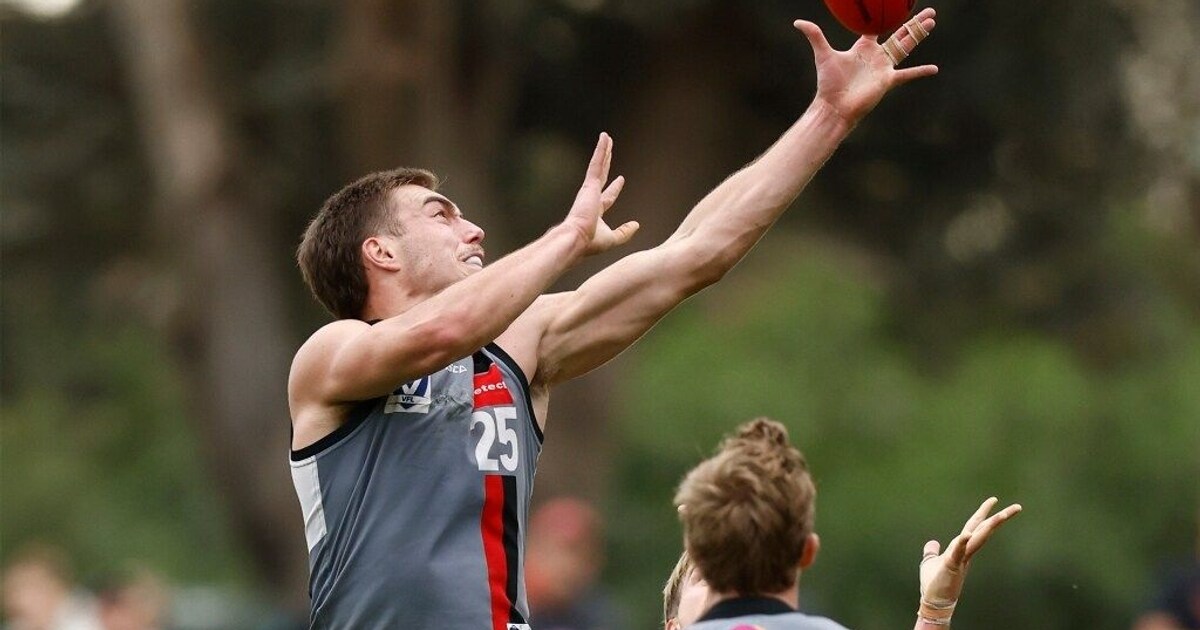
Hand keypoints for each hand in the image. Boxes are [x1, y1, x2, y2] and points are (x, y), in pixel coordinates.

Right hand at [565, 133, 638, 255]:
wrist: (575, 240)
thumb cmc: (590, 243)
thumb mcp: (613, 238)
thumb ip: (624, 232)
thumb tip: (636, 225)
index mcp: (595, 212)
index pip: (607, 197)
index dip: (615, 188)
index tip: (621, 179)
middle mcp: (590, 198)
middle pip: (602, 176)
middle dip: (606, 163)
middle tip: (610, 151)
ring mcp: (589, 190)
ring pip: (598, 165)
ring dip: (603, 151)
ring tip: (607, 137)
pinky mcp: (588, 184)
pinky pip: (596, 163)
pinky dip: (600, 150)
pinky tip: (605, 138)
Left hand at [793, 8, 938, 125]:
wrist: (834, 106)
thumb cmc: (828, 83)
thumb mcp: (823, 55)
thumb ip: (814, 36)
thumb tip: (798, 22)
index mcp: (863, 47)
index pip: (876, 27)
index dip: (884, 16)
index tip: (894, 5)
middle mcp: (876, 56)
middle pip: (899, 34)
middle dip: (913, 23)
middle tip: (929, 10)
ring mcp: (883, 68)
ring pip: (906, 47)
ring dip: (919, 35)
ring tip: (932, 21)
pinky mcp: (887, 80)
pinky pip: (907, 75)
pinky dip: (920, 72)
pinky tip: (934, 69)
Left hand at [919, 497, 1021, 606]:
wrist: (934, 601)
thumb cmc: (934, 583)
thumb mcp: (931, 562)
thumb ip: (932, 551)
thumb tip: (932, 543)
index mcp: (961, 548)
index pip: (974, 526)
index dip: (983, 512)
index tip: (994, 499)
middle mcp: (965, 551)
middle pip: (983, 530)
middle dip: (998, 518)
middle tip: (1016, 507)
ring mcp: (960, 558)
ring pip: (978, 539)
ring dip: (989, 527)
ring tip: (1001, 514)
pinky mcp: (952, 565)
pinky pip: (958, 552)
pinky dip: (962, 543)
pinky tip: (966, 533)